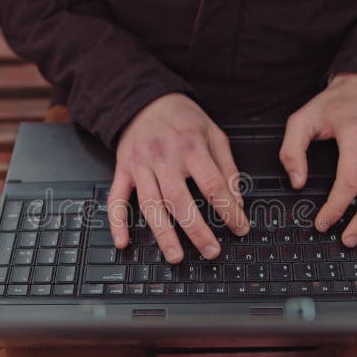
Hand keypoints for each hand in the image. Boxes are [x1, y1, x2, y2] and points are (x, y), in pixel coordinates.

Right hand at [108, 93, 249, 262]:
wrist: (144, 99)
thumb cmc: (182, 118)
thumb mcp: (214, 133)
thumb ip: (227, 167)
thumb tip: (238, 200)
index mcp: (190, 147)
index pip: (213, 185)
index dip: (229, 210)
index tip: (240, 228)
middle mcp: (163, 158)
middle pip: (180, 200)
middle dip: (197, 230)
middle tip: (211, 251)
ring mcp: (140, 165)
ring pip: (149, 205)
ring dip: (162, 234)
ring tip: (175, 256)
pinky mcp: (122, 170)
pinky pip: (116, 199)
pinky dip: (117, 222)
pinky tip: (122, 242)